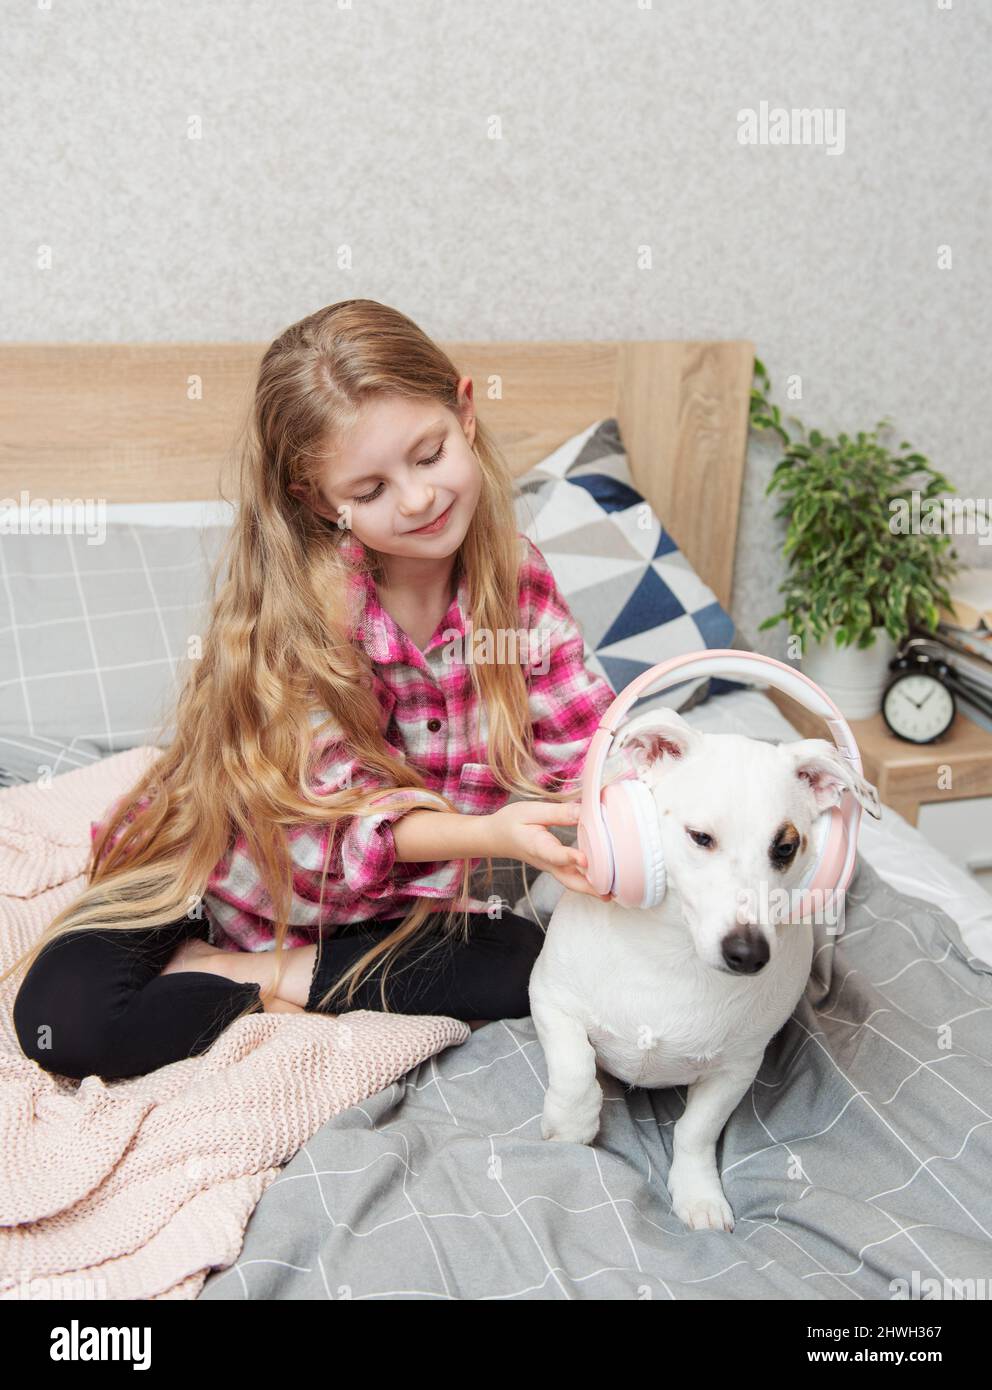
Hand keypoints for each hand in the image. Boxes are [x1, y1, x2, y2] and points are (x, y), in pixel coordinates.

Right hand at [488, 801, 612, 900]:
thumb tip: (585, 811)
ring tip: (614, 892)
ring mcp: (551, 868)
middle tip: (611, 892)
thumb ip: (559, 812)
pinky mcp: (555, 867)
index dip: (570, 857)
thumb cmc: (512, 822)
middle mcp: (546, 862)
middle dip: (591, 888)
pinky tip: (605, 880)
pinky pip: (573, 878)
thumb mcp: (531, 811)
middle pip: (570, 881)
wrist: (495, 838)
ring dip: (593, 889)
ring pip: (573, 883)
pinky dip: (589, 882)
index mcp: (538, 847)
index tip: (584, 859)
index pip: (555, 854)